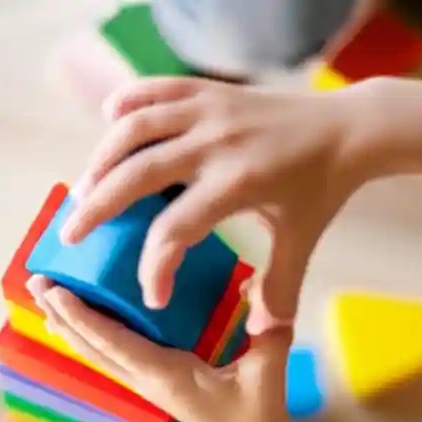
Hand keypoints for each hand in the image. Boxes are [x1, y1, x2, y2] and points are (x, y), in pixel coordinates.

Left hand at [27, 275, 299, 421]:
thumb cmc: (258, 416)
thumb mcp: (267, 373)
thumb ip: (268, 332)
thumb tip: (260, 287)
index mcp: (166, 375)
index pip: (115, 342)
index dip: (83, 317)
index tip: (56, 292)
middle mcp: (146, 378)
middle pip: (92, 344)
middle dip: (62, 313)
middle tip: (35, 280)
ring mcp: (145, 381)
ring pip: (96, 349)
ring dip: (69, 322)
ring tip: (43, 294)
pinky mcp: (151, 380)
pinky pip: (110, 352)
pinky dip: (89, 331)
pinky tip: (75, 317)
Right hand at [61, 77, 372, 331]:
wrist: (349, 127)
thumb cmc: (320, 189)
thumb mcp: (301, 241)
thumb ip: (280, 288)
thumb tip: (262, 332)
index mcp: (238, 184)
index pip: (175, 230)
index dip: (155, 268)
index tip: (152, 297)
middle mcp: (217, 143)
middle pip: (137, 174)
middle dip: (97, 208)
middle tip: (71, 236)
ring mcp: (210, 110)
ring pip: (135, 127)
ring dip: (102, 158)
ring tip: (85, 189)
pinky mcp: (209, 90)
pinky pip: (154, 89)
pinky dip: (126, 103)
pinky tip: (109, 126)